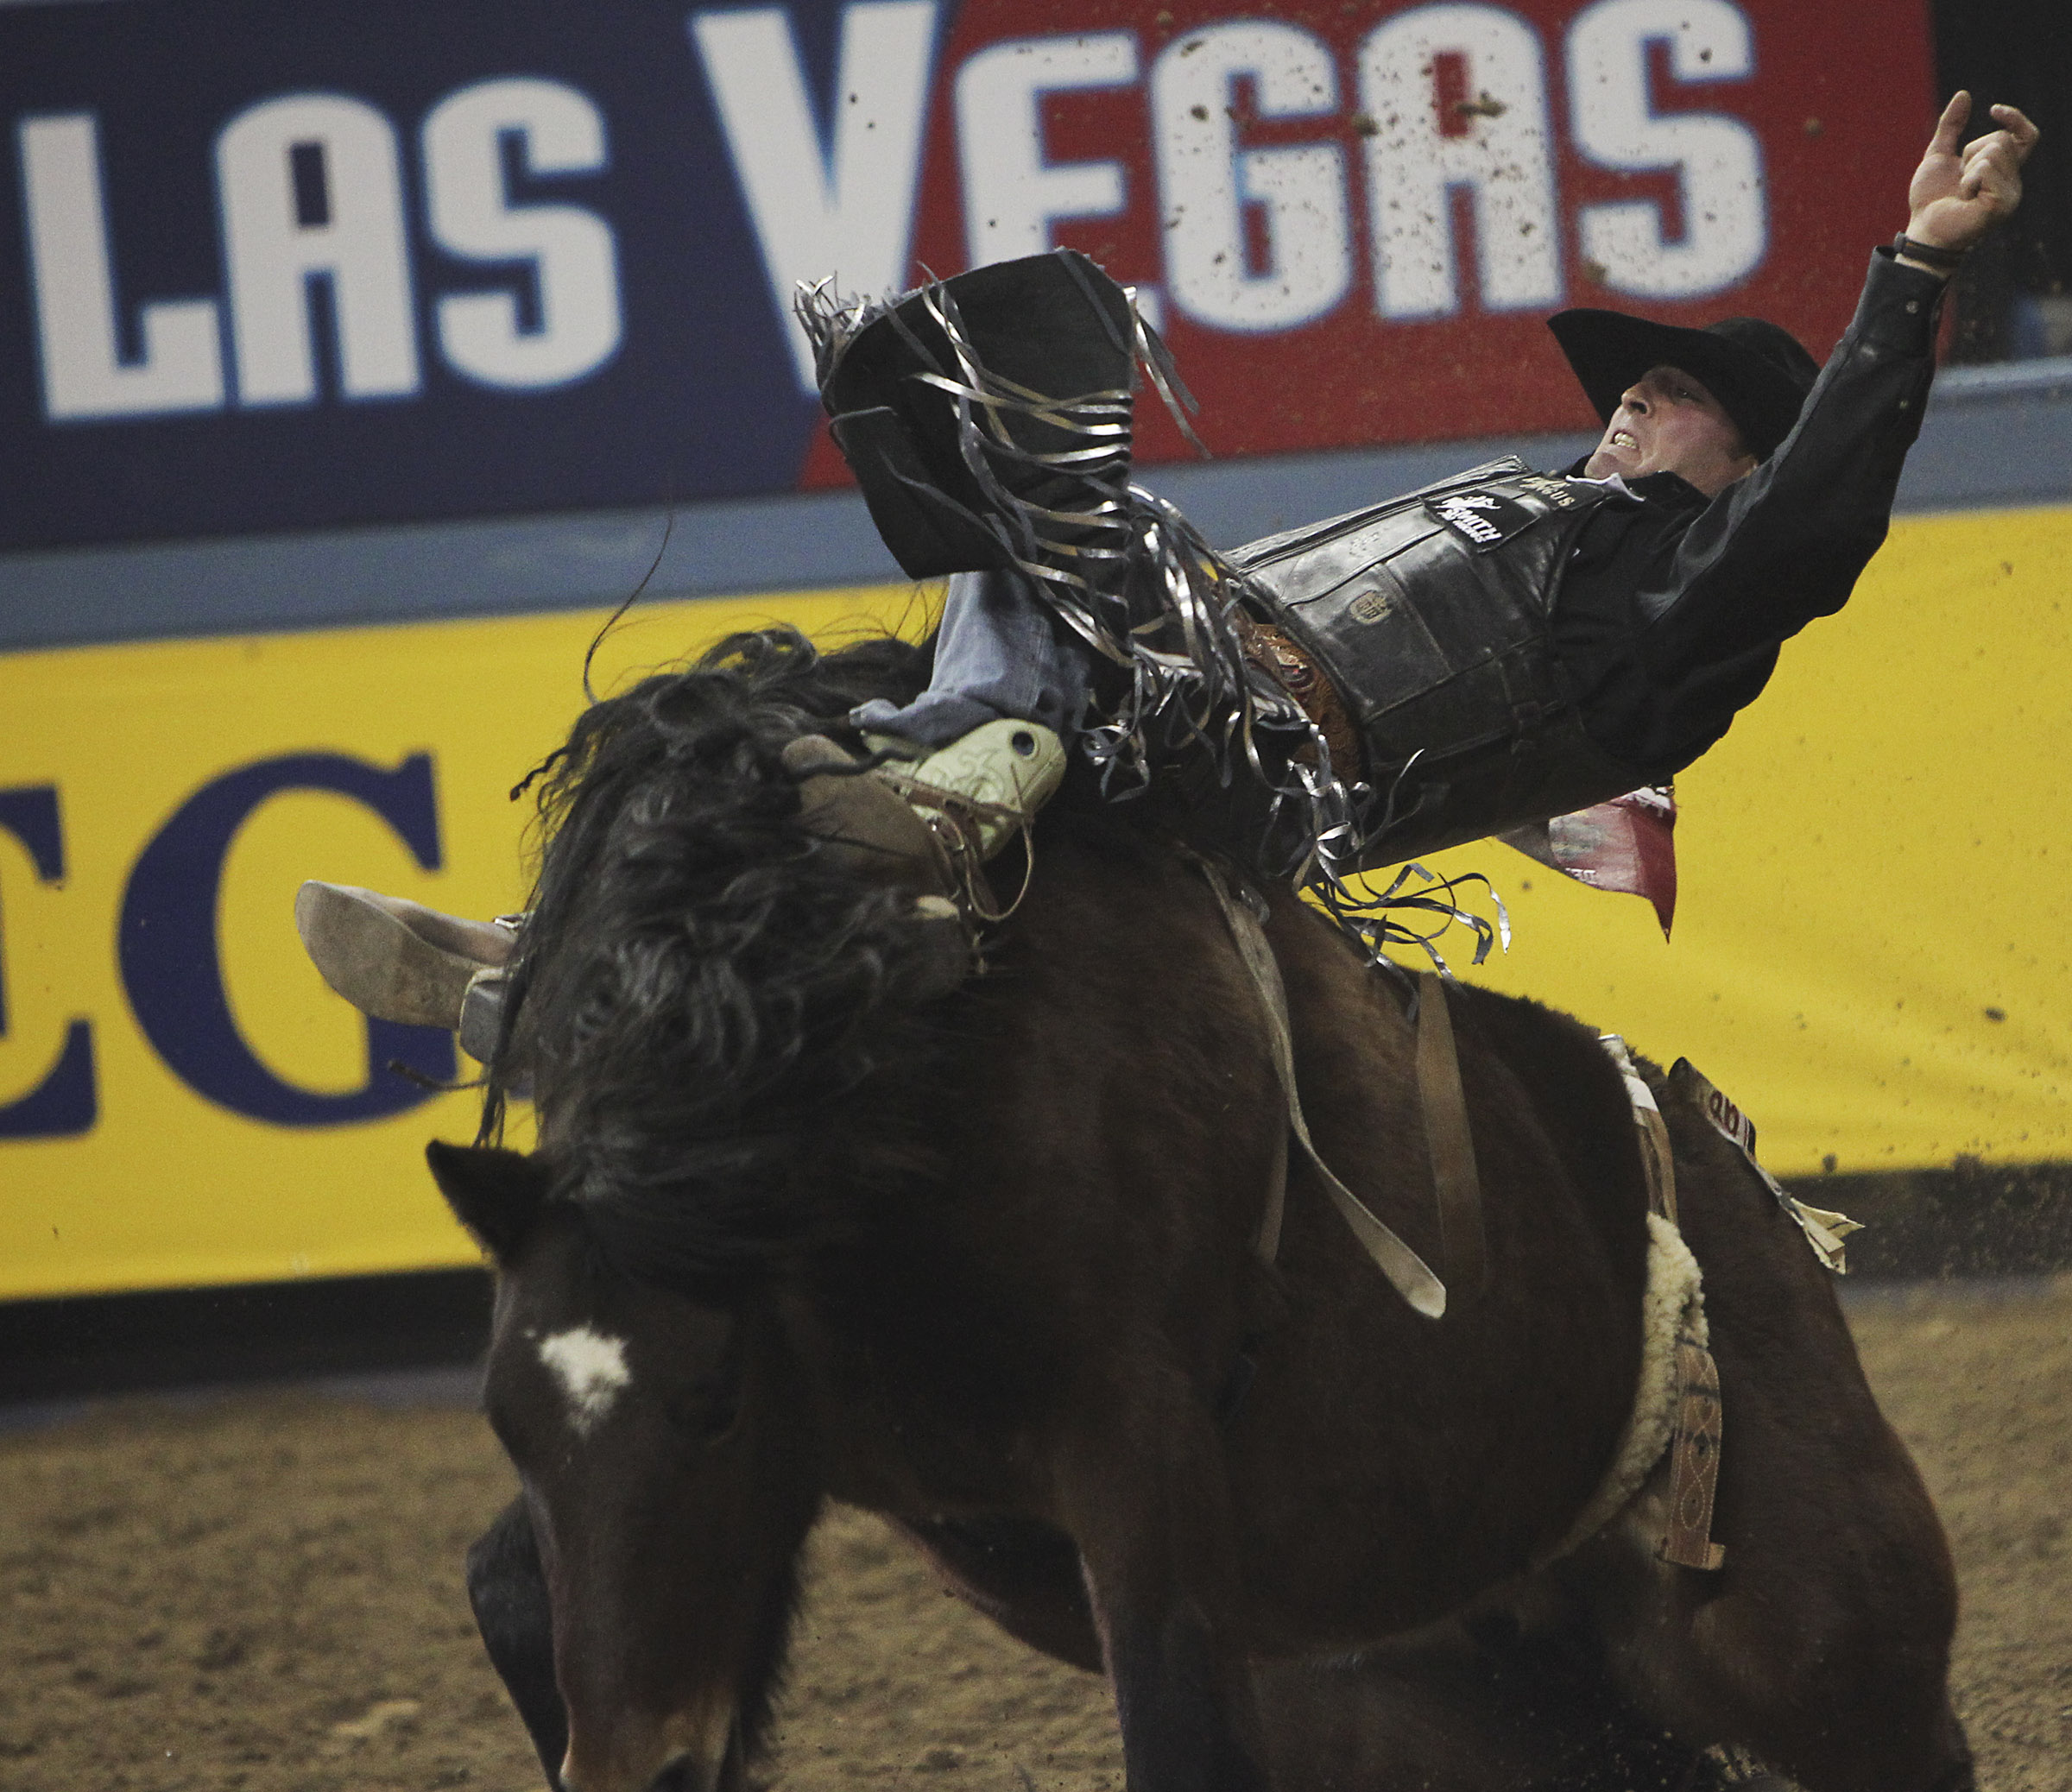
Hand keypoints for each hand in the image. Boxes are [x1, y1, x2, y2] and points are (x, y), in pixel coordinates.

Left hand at [1906, 91, 2039, 254]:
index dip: (2015, 119)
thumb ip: (1950, 126)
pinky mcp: (2003, 204)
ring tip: (1963, 191)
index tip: (1993, 110)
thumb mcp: (1938, 155)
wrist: (1923, 230)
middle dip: (1972, 153)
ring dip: (1969, 169)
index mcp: (2002, 169)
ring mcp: (2011, 193)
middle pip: (2001, 140)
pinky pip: (1987, 170)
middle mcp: (2012, 180)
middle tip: (1961, 180)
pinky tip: (1966, 198)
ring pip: (1995, 152)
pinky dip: (1970, 180)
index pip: (2026, 136)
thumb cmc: (1930, 198)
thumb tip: (1964, 94)